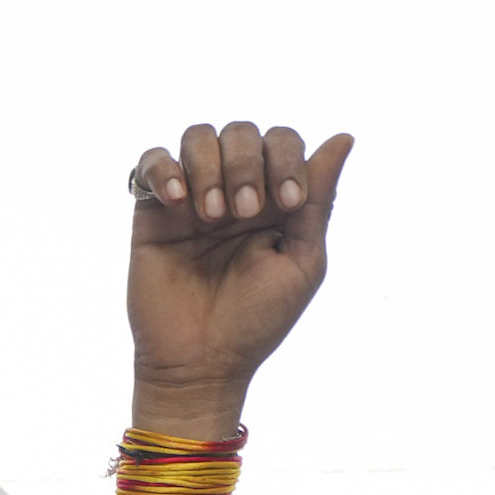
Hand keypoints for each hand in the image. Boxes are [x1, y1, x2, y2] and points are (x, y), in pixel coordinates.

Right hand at [124, 121, 355, 443]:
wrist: (200, 363)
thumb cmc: (257, 321)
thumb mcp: (301, 260)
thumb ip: (318, 198)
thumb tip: (344, 137)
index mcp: (274, 198)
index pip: (283, 141)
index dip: (287, 159)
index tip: (289, 203)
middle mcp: (233, 190)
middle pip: (241, 132)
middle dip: (247, 165)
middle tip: (246, 212)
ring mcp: (191, 198)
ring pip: (197, 137)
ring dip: (209, 166)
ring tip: (211, 214)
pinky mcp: (152, 213)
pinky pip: (150, 162)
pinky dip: (164, 169)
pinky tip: (178, 201)